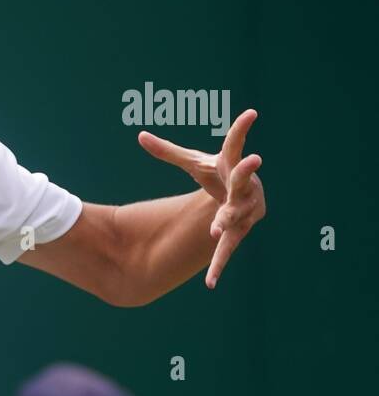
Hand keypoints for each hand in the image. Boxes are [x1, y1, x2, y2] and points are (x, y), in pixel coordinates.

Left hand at [138, 109, 265, 287]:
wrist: (240, 197)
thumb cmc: (217, 174)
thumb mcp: (193, 162)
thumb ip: (167, 151)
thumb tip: (139, 136)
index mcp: (231, 164)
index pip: (236, 143)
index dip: (242, 128)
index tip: (252, 113)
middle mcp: (245, 185)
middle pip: (244, 178)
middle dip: (247, 171)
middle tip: (255, 158)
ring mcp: (246, 208)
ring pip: (235, 215)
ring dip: (226, 221)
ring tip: (214, 229)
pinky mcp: (241, 230)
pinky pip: (228, 248)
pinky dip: (219, 265)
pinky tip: (209, 283)